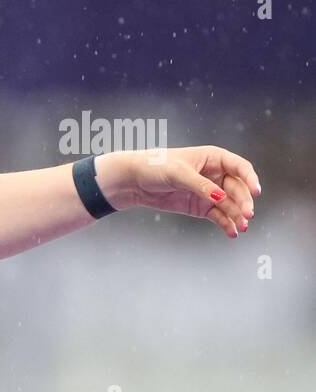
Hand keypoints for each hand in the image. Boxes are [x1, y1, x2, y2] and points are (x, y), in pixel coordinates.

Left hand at [112, 146, 261, 238]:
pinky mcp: (201, 207)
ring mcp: (209, 192)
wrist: (134, 182)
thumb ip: (200, 186)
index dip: (250, 178)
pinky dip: (226, 224)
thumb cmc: (156, 167)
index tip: (256, 191)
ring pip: (230, 205)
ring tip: (242, 227)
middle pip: (237, 189)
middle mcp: (215, 174)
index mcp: (214, 158)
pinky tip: (232, 233)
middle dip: (244, 202)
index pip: (239, 167)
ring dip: (237, 216)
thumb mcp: (178, 174)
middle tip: (247, 215)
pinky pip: (218, 216)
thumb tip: (220, 198)